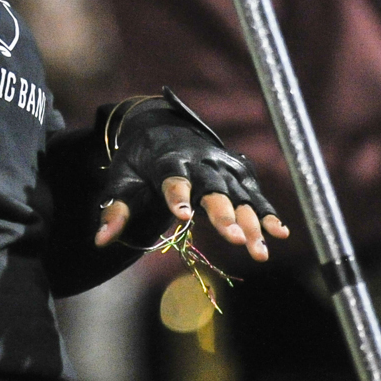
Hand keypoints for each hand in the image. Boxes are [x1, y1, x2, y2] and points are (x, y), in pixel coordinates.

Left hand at [94, 176, 291, 262]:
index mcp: (168, 160)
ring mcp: (223, 166)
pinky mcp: (239, 172)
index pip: (173, 178)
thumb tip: (100, 241)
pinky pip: (255, 195)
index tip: (182, 215)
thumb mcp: (122, 179)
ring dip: (252, 223)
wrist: (163, 128)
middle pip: (214, 189)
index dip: (177, 195)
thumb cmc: (139, 161)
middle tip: (233, 239)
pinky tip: (280, 234)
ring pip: (240, 196)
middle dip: (224, 213)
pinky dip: (268, 213)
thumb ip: (114, 209)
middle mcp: (200, 162)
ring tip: (260, 252)